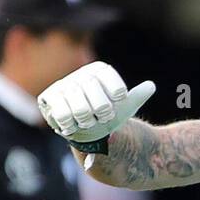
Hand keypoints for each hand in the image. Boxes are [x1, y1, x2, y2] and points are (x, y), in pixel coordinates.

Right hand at [37, 62, 155, 145]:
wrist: (85, 128)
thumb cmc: (106, 116)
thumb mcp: (123, 108)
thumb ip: (136, 97)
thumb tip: (151, 86)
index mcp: (99, 71)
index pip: (112, 84)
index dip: (116, 99)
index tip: (115, 105)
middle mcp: (80, 75)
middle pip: (97, 98)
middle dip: (102, 113)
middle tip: (102, 118)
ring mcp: (63, 85)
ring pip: (80, 109)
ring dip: (87, 122)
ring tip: (87, 122)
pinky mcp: (49, 98)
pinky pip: (63, 115)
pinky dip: (70, 125)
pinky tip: (72, 124)